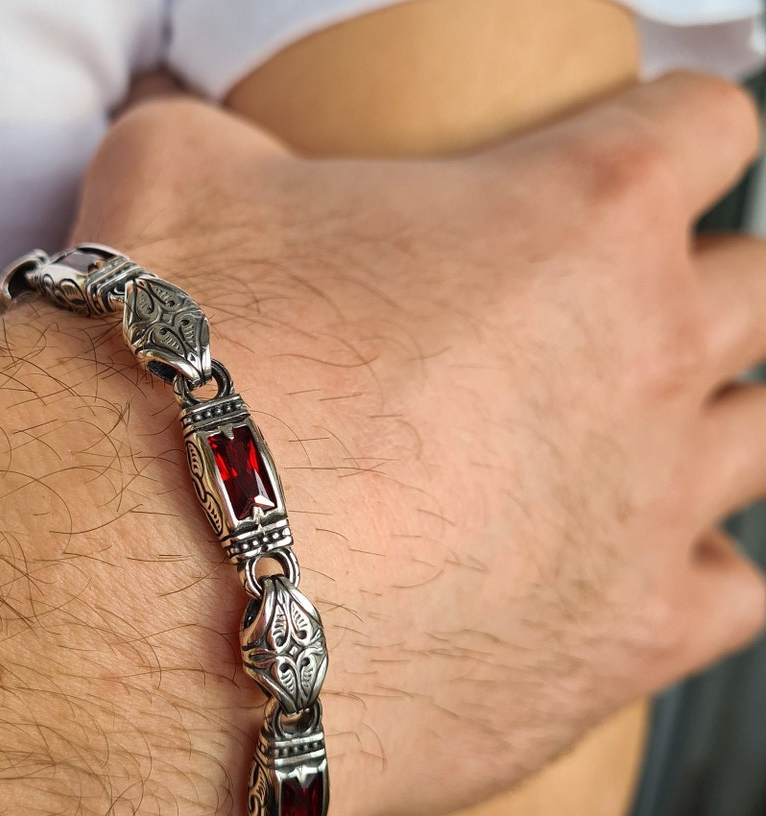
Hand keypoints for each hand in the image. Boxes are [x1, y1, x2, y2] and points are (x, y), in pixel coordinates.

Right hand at [71, 72, 765, 815]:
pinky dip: (682, 579)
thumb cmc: (168, 384)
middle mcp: (649, 357)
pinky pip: (730, 594)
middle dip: (680, 298)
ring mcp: (652, 509)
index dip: (658, 144)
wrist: (150, 584)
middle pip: (754, 291)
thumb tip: (186, 128)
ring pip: (761, 443)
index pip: (703, 131)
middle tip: (586, 333)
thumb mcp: (175, 190)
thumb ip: (219, 139)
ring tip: (602, 460)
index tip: (616, 180)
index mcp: (576, 217)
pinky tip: (606, 582)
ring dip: (696, 439)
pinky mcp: (623, 647)